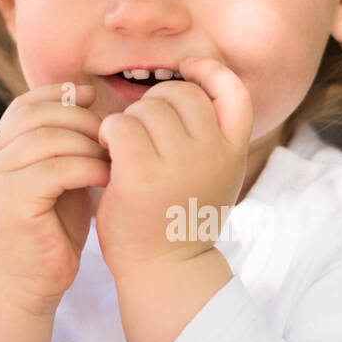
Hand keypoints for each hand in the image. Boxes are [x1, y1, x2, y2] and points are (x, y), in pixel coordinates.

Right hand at [0, 82, 110, 318]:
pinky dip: (87, 168)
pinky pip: (55, 169)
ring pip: (48, 139)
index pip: (25, 106)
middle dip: (81, 118)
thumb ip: (65, 153)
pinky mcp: (10, 202)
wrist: (24, 289)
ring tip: (115, 157)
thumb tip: (94, 115)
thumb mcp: (57, 185)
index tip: (92, 98)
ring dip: (88, 144)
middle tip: (113, 133)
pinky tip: (107, 178)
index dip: (59, 96)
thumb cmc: (48, 238)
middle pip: (36, 116)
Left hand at [94, 57, 252, 281]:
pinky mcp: (143, 174)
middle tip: (141, 134)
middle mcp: (213, 153)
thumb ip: (211, 136)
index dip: (209, 72)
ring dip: (128, 121)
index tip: (188, 73)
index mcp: (233, 151)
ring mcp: (181, 162)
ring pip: (147, 108)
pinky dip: (109, 132)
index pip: (233, 90)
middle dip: (155, 104)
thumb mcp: (214, 176)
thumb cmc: (180, 219)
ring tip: (124, 148)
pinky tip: (108, 152)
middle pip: (181, 94)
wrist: (164, 269)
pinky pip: (120, 125)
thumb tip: (192, 80)